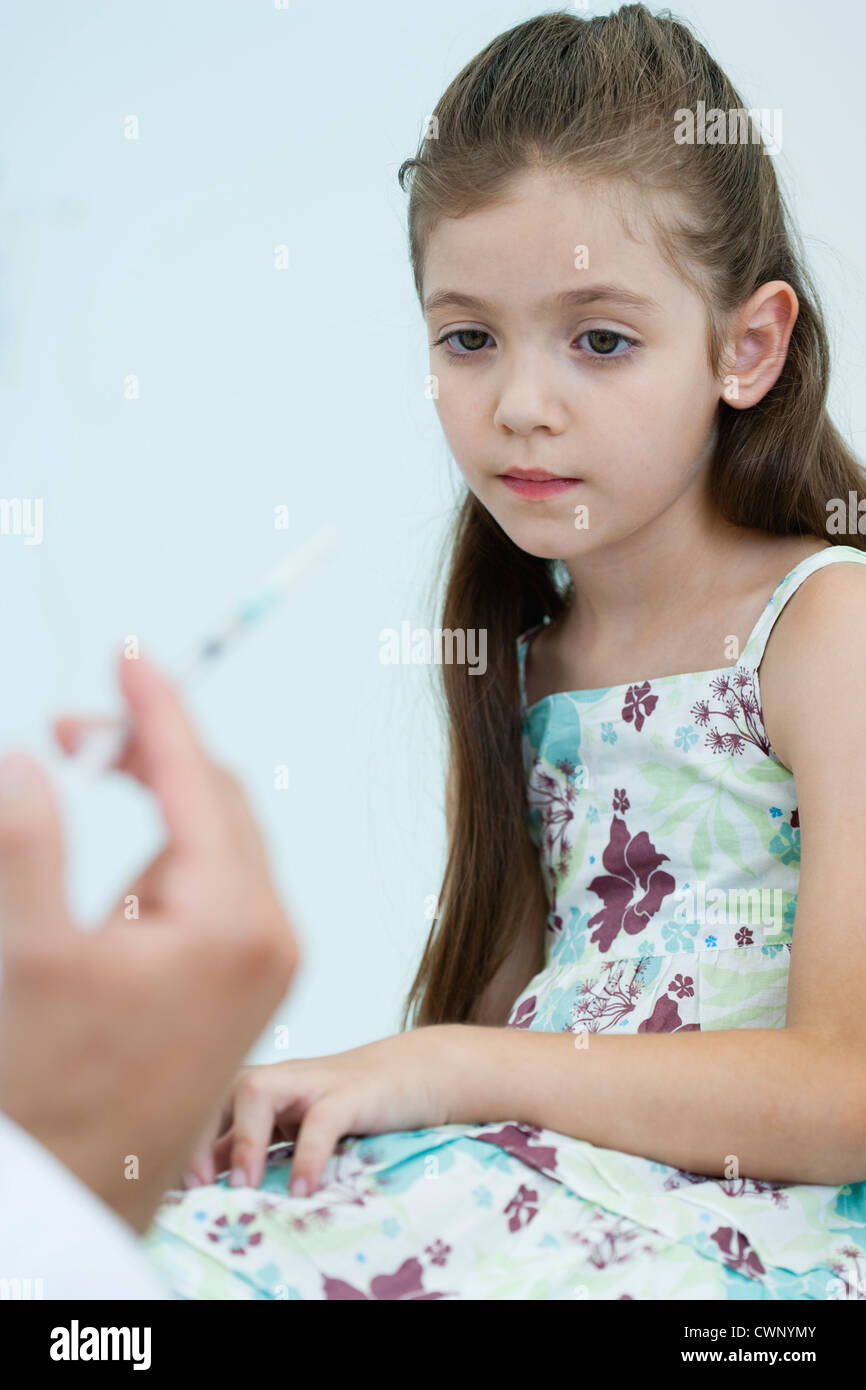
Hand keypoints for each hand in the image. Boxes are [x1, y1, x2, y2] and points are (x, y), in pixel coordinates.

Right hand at [0, 648, 300, 1234]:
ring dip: (157, 795)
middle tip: (69, 731)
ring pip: (217, 836)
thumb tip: (21, 759)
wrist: (94, 1194)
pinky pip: (215, 879)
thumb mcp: (28, 958)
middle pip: (215, 798)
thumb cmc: (61, 1093)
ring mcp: (265, 956)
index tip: (130, 654)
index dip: (156, 709)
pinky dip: (167, 846)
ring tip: (84, 768)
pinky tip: (119, 857)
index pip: (195, 778)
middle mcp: (270, 930)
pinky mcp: (246, 976)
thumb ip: (25, 847)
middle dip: (148, 750)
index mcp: (236, 918)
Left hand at [185, 1027, 457, 1197]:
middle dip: (198, 1137)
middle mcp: (279, 1078)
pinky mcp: (351, 1094)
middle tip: (196, 1186)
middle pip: (218, 1090)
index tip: (175, 1187)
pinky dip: (308, 1155)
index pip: (205, 1105)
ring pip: (257, 1091)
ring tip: (245, 1186)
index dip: (183, 1142)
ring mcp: (313, 1081)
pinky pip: (322, 1120)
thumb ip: (250, 1144)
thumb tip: (199, 1181)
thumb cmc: (350, 1103)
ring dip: (243, 1140)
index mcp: (262, 1087)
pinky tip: (304, 1191)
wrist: (416, 1072)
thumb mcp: (294, 1125)